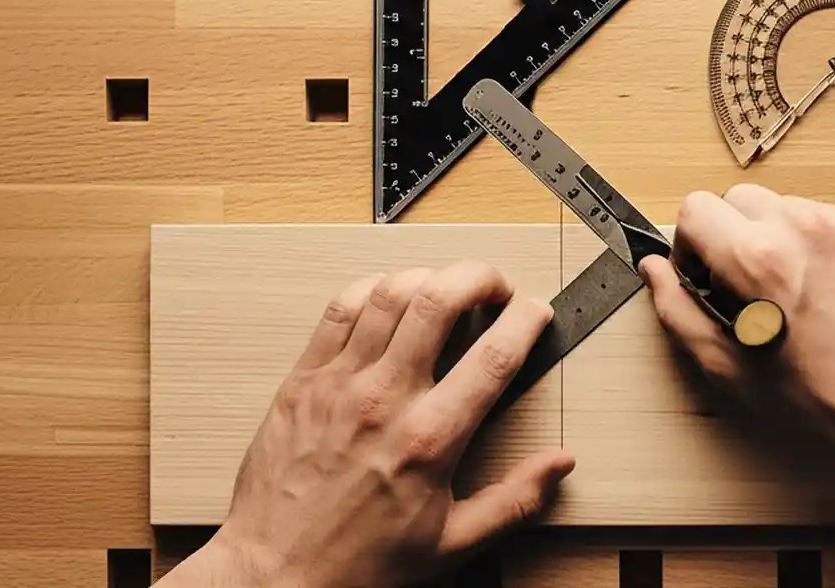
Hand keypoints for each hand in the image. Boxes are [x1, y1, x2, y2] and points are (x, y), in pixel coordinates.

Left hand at [173, 263, 573, 587]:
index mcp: (430, 440)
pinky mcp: (303, 379)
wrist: (275, 574)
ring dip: (429, 277)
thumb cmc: (360, 563)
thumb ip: (515, 500)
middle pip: (439, 300)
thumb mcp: (453, 543)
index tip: (535, 312)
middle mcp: (385, 400)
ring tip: (448, 287)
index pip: (494, 356)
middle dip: (479, 277)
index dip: (525, 321)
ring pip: (389, 293)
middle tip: (495, 286)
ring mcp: (340, 383)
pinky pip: (339, 309)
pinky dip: (372, 289)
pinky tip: (390, 297)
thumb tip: (559, 464)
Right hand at [639, 185, 834, 454]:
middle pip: (733, 199)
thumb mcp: (729, 366)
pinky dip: (808, 242)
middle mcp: (800, 227)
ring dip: (768, 237)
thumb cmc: (820, 397)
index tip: (703, 278)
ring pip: (778, 206)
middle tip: (742, 286)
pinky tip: (820, 287)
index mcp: (759, 259)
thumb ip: (679, 311)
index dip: (689, 246)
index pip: (694, 210)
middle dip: (727, 236)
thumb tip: (654, 270)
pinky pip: (818, 216)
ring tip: (787, 289)